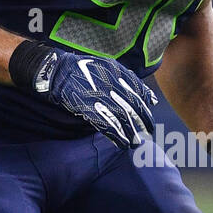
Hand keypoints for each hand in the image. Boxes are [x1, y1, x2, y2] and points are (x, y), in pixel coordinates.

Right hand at [35, 49, 156, 148]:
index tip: (149, 120)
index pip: (138, 92)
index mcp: (117, 72)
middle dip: (142, 122)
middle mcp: (110, 83)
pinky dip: (116, 135)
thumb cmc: (85, 71)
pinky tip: (123, 144)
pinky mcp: (88, 107)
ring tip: (136, 142)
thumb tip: (152, 99)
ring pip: (121, 117)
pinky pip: (106, 124)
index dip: (145, 108)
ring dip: (131, 132)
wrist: (59, 72)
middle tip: (148, 133)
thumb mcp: (109, 68)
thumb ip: (131, 82)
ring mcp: (99, 95)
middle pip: (132, 106)